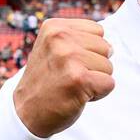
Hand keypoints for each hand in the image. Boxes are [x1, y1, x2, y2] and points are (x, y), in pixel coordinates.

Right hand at [13, 19, 114, 137]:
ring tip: (73, 85)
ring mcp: (68, 58)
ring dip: (95, 80)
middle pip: (105, 48)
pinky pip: (109, 83)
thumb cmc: (47, 81)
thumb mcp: (53, 49)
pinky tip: (78, 95)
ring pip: (108, 66)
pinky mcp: (78, 79)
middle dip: (95, 66)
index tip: (69, 63)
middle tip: (70, 76)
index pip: (98, 31)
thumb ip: (77, 39)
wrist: (26, 112)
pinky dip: (99, 93)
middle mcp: (60, 38)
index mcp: (54, 27)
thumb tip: (112, 47)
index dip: (90, 50)